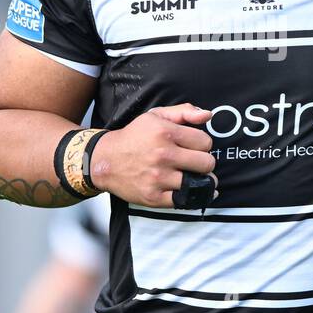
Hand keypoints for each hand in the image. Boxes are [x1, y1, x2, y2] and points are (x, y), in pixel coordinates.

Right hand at [89, 103, 218, 207]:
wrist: (105, 160)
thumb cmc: (134, 137)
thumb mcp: (155, 116)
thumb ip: (184, 112)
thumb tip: (208, 115)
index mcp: (166, 133)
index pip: (205, 142)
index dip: (202, 144)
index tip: (194, 147)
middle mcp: (163, 155)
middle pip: (207, 163)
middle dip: (204, 162)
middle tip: (194, 162)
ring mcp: (158, 178)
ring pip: (199, 183)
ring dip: (198, 180)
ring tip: (190, 175)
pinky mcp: (153, 197)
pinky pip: (185, 200)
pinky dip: (190, 196)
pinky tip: (187, 189)